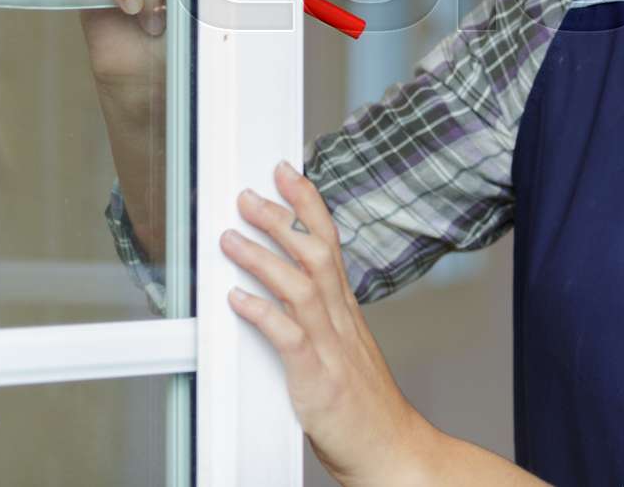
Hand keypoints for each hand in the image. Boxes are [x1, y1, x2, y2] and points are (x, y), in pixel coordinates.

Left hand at [221, 161, 439, 485]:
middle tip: (250, 196)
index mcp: (347, 312)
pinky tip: (238, 299)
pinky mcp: (318, 378)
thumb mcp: (344, 352)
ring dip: (264, 258)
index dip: (309, 206)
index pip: (330, 243)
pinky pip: (289, 338)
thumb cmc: (363, 408)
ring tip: (232, 239)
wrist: (392, 449)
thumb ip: (319, 321)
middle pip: (315, 254)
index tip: (288, 175)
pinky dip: (263, 314)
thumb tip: (281, 293)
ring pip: (301, 287)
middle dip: (283, 219)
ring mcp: (332, 348)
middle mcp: (342, 321)